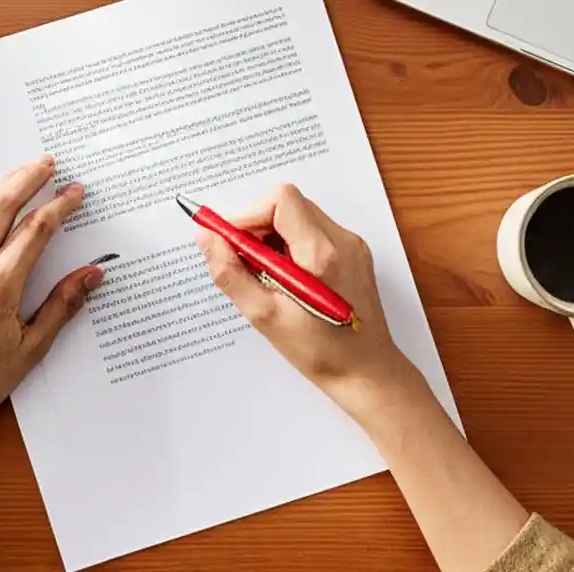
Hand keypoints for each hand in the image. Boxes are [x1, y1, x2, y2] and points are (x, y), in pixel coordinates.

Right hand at [196, 184, 424, 420]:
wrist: (366, 372)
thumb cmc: (321, 353)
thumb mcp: (265, 316)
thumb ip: (231, 273)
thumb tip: (207, 238)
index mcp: (322, 254)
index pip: (280, 201)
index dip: (247, 215)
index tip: (228, 241)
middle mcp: (342, 241)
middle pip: (288, 204)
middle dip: (257, 227)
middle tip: (243, 262)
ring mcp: (351, 245)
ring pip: (300, 216)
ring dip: (273, 237)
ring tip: (266, 276)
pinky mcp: (353, 254)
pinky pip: (314, 231)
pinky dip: (291, 245)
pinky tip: (286, 279)